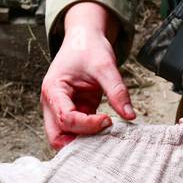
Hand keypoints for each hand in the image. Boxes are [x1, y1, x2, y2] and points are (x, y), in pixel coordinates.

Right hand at [40, 1, 135, 149]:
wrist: (85, 38)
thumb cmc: (89, 48)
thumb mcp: (105, 65)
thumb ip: (116, 90)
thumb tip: (130, 115)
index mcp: (53, 90)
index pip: (65, 119)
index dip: (87, 125)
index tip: (108, 120)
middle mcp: (52, 103)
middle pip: (56, 137)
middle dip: (78, 143)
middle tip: (103, 139)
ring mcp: (61, 109)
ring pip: (65, 138)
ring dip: (84, 141)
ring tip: (107, 137)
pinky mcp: (74, 111)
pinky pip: (78, 132)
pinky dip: (91, 136)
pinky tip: (108, 132)